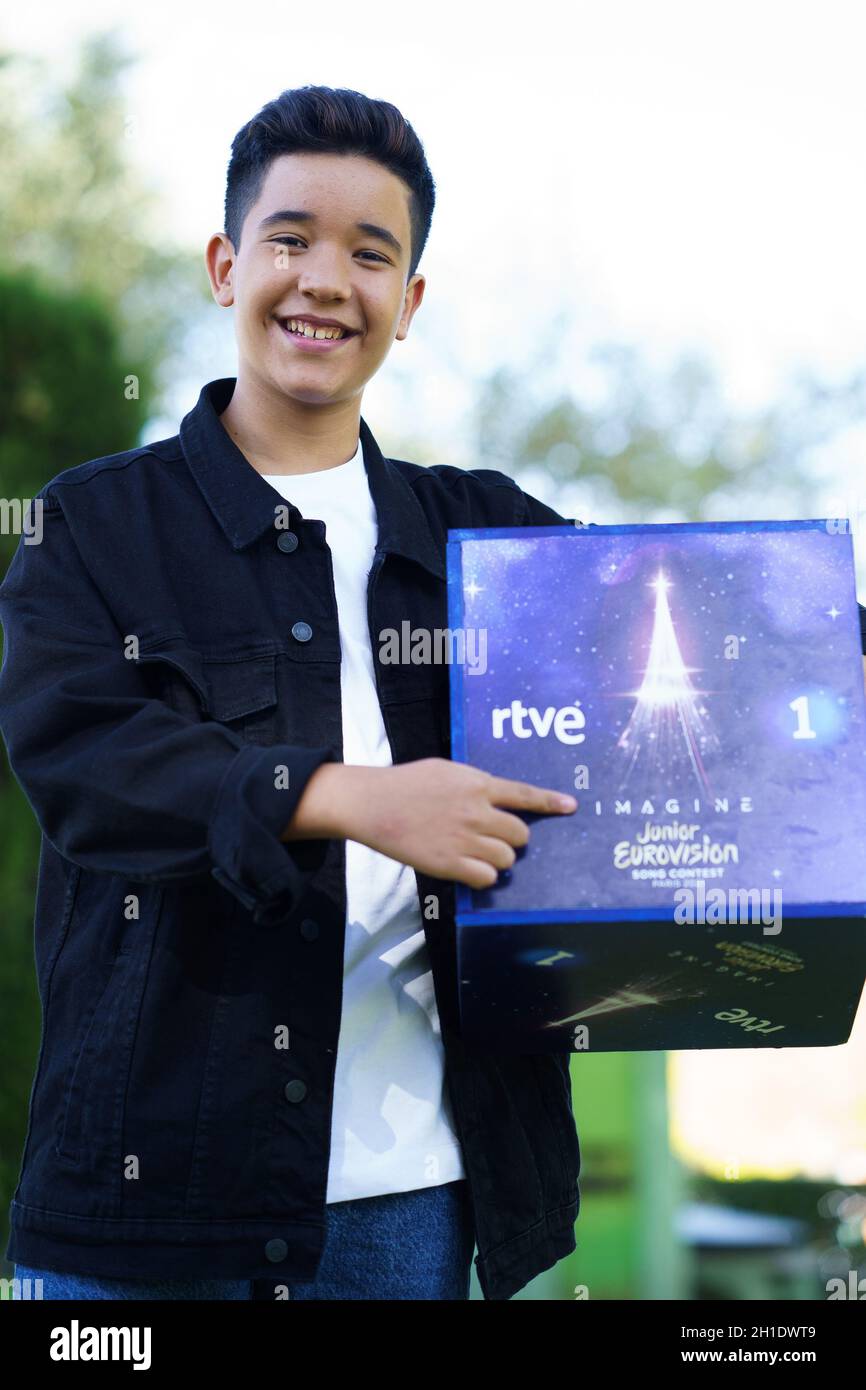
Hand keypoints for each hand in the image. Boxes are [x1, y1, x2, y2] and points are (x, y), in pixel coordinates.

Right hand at [283, 758, 576, 888]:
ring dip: (498, 860)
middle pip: (520, 835)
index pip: (523, 794)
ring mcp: (465, 839)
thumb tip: (494, 796)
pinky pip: (487, 878)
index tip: (571, 807)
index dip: (550, 802)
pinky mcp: (450, 863)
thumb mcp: (446, 771)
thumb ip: (474, 784)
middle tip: (492, 838)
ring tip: (476, 853)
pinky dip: (483, 877)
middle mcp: (477, 811)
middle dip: (512, 839)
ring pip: (507, 859)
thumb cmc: (406, 784)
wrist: (373, 803)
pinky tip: (468, 869)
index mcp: (477, 784)